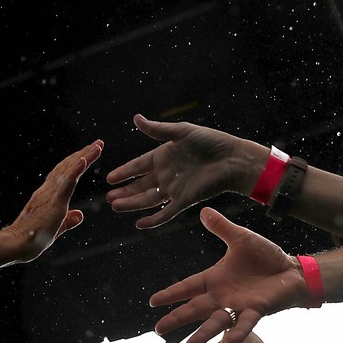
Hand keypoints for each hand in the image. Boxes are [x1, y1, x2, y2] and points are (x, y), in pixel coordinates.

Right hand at [5, 139, 103, 263]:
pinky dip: (76, 169)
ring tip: (97, 145)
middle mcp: (47, 191)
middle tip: (98, 143)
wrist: (15, 245)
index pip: (65, 175)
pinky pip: (66, 182)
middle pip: (68, 167)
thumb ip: (68, 221)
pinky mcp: (54, 202)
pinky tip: (84, 159)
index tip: (89, 153)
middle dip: (84, 154)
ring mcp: (50, 194)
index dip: (77, 163)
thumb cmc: (31, 240)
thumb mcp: (56, 230)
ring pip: (69, 170)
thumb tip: (80, 214)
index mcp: (48, 197)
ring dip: (84, 156)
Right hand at [105, 114, 267, 228]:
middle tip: (109, 197)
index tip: (109, 178)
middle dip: (125, 191)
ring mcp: (175, 188)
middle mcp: (167, 174)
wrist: (233, 159)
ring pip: (148, 199)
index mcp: (164, 156)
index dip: (124, 172)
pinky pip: (166, 213)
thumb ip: (157, 130)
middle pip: (141, 185)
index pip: (138, 165)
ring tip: (116, 206)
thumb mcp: (182, 131)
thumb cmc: (211, 141)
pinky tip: (139, 224)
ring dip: (132, 203)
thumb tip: (135, 118)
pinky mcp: (185, 200)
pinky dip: (153, 220)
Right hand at [149, 207, 304, 342]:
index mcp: (215, 278)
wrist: (291, 269)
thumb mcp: (240, 238)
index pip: (188, 286)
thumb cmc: (265, 256)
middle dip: (176, 318)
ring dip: (202, 333)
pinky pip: (245, 323)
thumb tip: (203, 210)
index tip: (152, 302)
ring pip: (216, 321)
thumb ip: (222, 228)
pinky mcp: (257, 310)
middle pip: (195, 308)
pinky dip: (238, 333)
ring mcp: (238, 305)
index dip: (171, 294)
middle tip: (158, 329)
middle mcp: (222, 295)